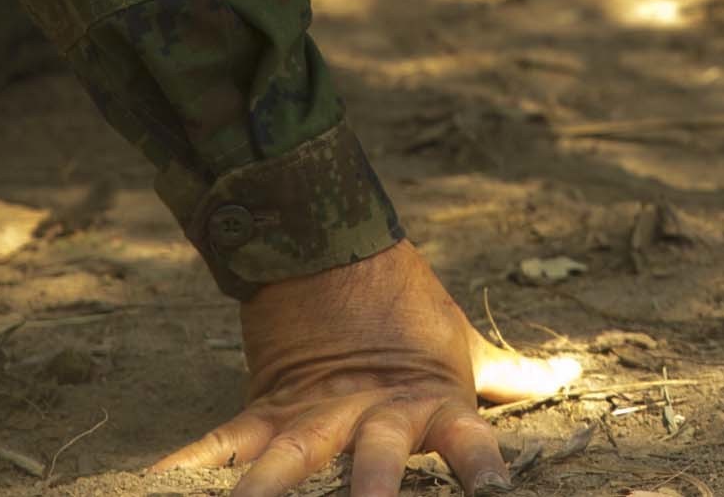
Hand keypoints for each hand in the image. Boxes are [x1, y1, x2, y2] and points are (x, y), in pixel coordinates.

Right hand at [149, 242, 581, 496]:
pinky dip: (185, 474)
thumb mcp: (465, 349)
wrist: (334, 252)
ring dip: (267, 496)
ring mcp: (313, 415)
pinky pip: (218, 448)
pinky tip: (150, 489)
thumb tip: (573, 375)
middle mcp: (372, 416)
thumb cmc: (411, 316)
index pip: (470, 443)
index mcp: (432, 403)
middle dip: (374, 496)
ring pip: (288, 462)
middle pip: (375, 462)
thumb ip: (514, 377)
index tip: (497, 493)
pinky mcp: (263, 409)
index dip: (484, 468)